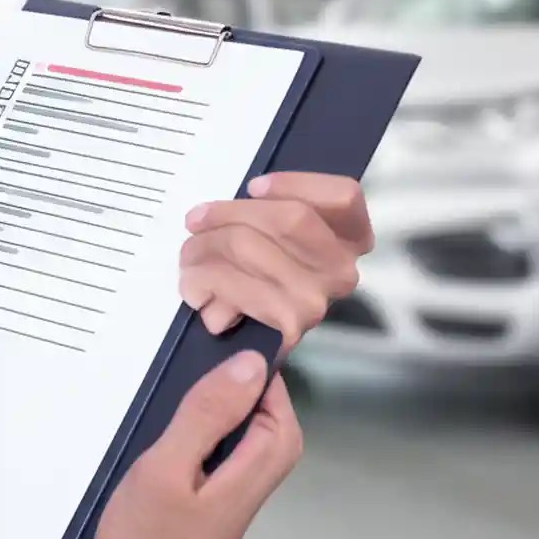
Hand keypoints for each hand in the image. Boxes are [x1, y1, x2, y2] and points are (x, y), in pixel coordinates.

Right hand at [81, 349, 301, 538]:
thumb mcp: (168, 466)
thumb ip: (208, 415)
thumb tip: (248, 367)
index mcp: (248, 480)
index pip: (281, 422)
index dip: (267, 384)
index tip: (241, 356)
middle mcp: (242, 498)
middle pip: (269, 438)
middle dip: (252, 401)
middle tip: (219, 371)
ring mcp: (221, 514)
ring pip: (240, 456)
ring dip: (223, 424)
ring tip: (192, 399)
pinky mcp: (197, 522)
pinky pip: (213, 474)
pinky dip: (200, 449)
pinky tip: (169, 445)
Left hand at [180, 172, 373, 349]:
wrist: (257, 354)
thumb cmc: (263, 280)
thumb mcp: (277, 241)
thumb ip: (265, 216)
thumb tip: (207, 218)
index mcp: (351, 240)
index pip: (344, 196)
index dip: (295, 184)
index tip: (253, 187)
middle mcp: (341, 271)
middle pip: (289, 218)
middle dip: (229, 215)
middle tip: (195, 222)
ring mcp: (317, 299)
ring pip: (250, 246)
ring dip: (204, 248)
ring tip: (188, 257)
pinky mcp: (288, 325)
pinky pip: (233, 284)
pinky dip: (204, 281)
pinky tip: (196, 290)